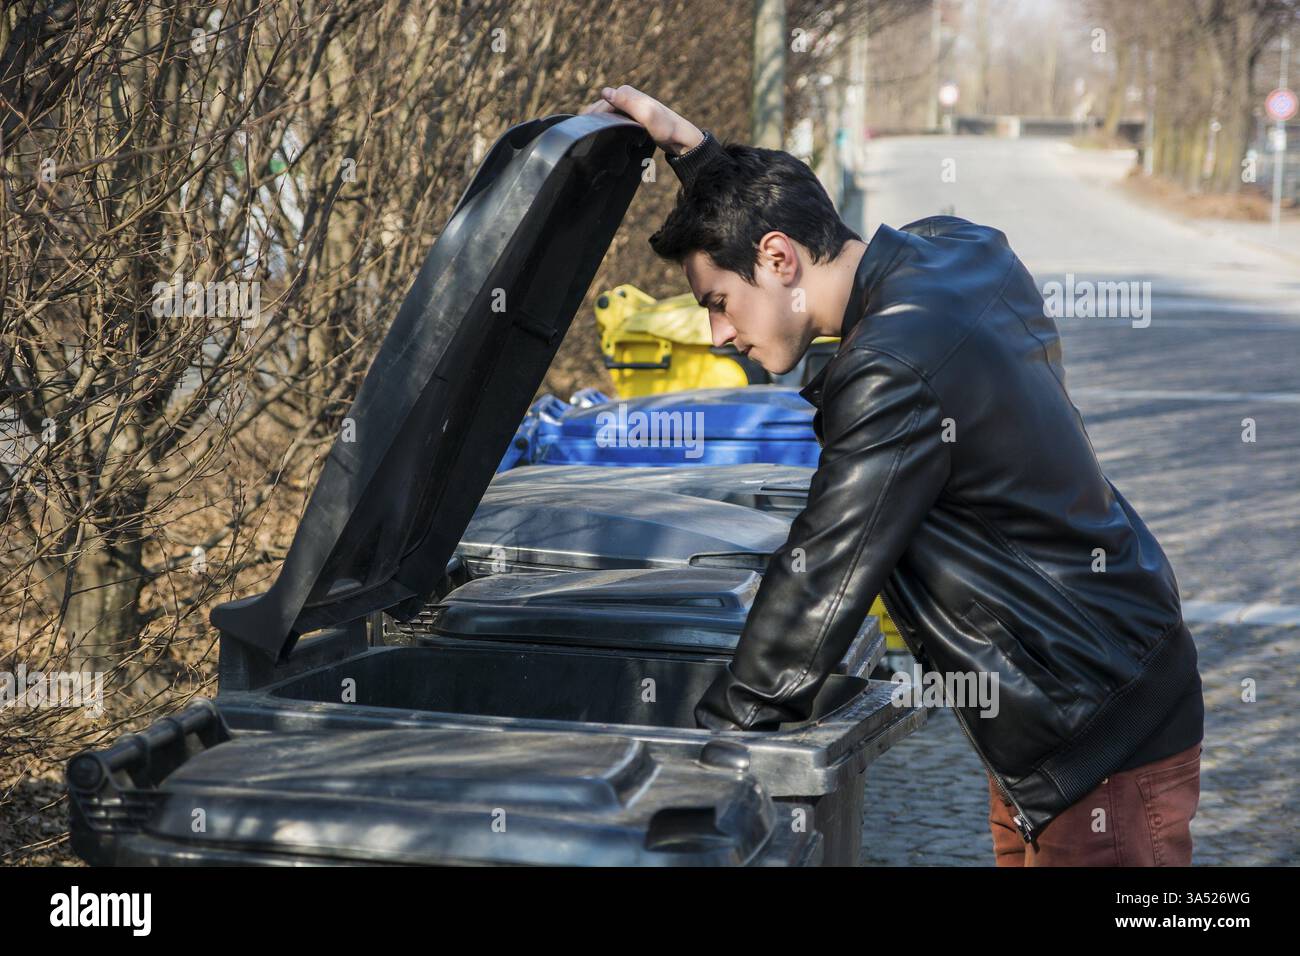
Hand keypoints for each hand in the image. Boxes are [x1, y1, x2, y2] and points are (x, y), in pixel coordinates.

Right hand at [578, 84, 703, 155]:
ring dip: (598, 122)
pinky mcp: (632, 116)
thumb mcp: (646, 115)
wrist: (681, 139)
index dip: (593, 117)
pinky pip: (613, 118)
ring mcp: (630, 106)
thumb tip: (605, 92)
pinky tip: (601, 134)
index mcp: (627, 92)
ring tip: (587, 135)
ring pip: (606, 113)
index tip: (585, 131)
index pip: (602, 103)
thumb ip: (626, 102)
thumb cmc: (665, 128)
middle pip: (602, 107)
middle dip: (592, 118)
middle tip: (581, 134)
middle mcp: (628, 96)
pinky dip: (605, 125)